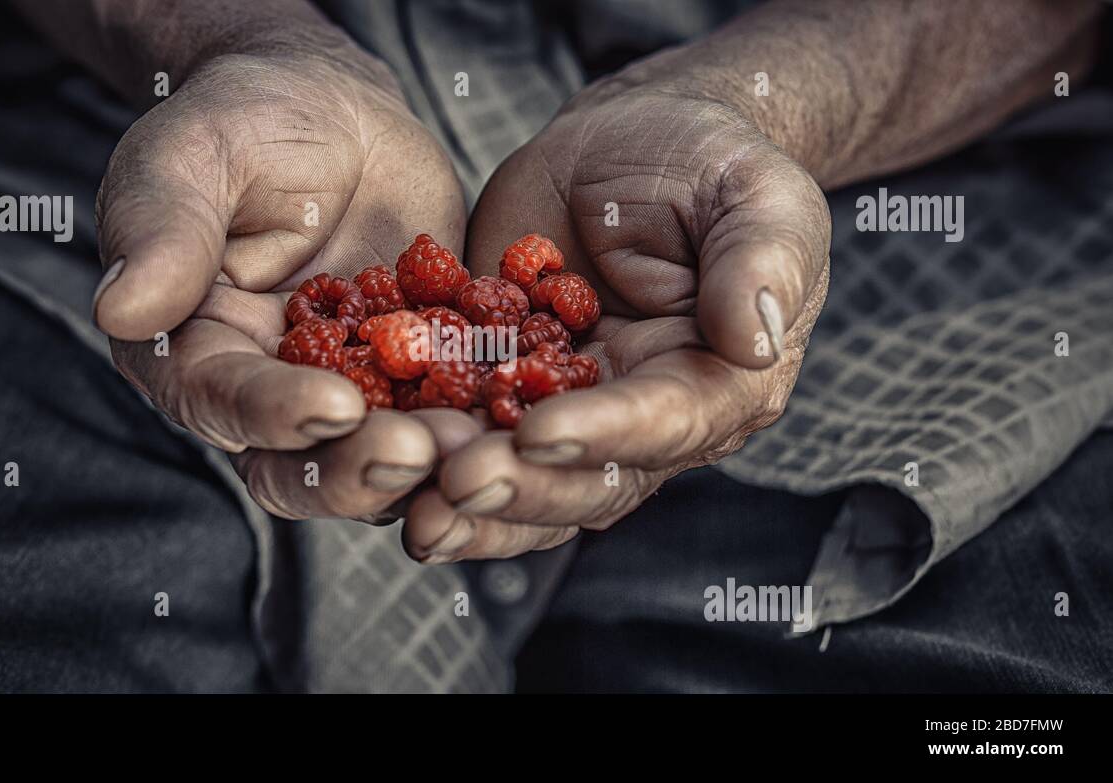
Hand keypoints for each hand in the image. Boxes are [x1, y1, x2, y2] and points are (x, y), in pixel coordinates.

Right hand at [94, 47, 474, 521]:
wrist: (331, 112)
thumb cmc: (243, 121)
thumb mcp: (194, 156)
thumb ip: (163, 228)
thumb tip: (121, 309)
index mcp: (192, 351)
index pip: (222, 403)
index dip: (273, 414)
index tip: (330, 405)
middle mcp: (267, 391)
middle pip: (303, 464)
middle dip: (362, 467)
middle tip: (421, 449)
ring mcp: (349, 392)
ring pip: (384, 456)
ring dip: (435, 461)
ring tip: (486, 441)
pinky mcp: (419, 379)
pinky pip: (454, 412)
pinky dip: (490, 419)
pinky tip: (533, 405)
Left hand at [403, 81, 829, 561]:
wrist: (625, 146)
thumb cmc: (706, 164)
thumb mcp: (756, 194)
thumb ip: (764, 262)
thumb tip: (757, 338)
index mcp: (717, 384)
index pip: (663, 424)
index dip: (601, 436)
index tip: (537, 433)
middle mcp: (642, 421)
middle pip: (584, 482)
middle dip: (519, 489)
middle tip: (455, 483)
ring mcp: (567, 413)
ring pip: (519, 482)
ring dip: (465, 501)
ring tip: (411, 504)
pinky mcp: (501, 389)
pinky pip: (462, 431)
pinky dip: (421, 453)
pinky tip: (371, 455)